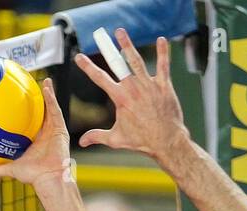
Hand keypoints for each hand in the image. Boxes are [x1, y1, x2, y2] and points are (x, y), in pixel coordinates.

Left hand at [0, 78, 69, 189]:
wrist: (48, 178)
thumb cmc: (34, 176)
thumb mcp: (10, 169)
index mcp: (35, 140)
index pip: (31, 122)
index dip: (27, 112)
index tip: (20, 101)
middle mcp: (45, 133)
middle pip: (43, 112)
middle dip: (40, 99)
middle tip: (34, 86)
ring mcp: (54, 130)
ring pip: (51, 108)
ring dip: (49, 94)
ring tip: (45, 81)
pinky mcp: (61, 129)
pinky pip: (56, 111)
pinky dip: (52, 99)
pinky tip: (46, 89)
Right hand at [74, 31, 187, 160]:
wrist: (167, 142)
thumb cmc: (142, 141)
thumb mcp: (116, 139)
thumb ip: (97, 136)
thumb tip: (81, 142)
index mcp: (121, 99)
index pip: (100, 79)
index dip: (88, 67)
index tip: (79, 57)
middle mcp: (134, 89)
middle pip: (117, 64)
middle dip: (107, 50)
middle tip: (99, 36)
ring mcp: (149, 86)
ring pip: (136, 61)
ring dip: (128, 45)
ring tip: (120, 32)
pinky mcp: (164, 86)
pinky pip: (163, 66)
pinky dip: (162, 52)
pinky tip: (161, 40)